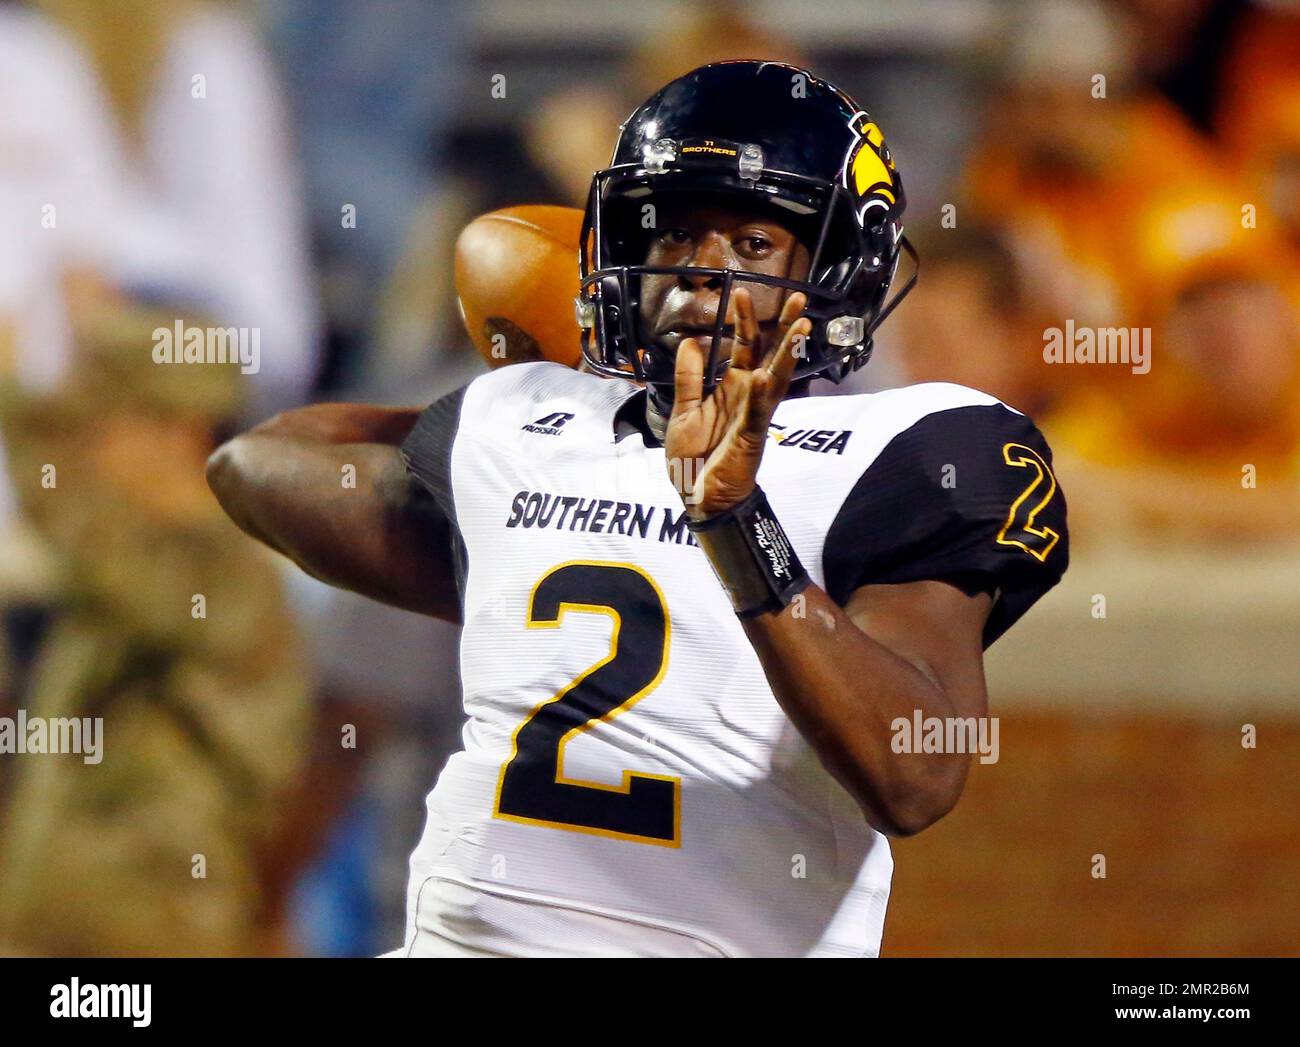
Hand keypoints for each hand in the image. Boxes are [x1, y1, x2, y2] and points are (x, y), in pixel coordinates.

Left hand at [664, 288, 809, 517]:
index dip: (744, 321)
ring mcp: (753, 415)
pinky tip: (764, 375)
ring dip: (788, 353)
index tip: (743, 293)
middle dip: (783, 327)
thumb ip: (689, 378)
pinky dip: (761, 394)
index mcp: (732, 387)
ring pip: (775, 378)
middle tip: (797, 297)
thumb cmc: (694, 456)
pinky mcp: (751, 436)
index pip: (743, 347)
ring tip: (801, 326)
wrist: (698, 496)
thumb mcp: (684, 410)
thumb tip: (692, 341)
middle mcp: (748, 395)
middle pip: (770, 355)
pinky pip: (758, 412)